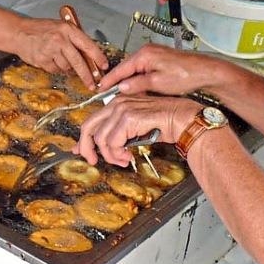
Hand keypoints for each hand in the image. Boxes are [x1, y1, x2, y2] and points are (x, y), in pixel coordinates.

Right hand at [13, 17, 106, 84]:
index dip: (98, 57)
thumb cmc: (42, 29)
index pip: (88, 45)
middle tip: (93, 84)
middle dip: (87, 75)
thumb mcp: (62, 28)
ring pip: (67, 67)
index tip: (104, 66)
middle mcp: (60, 39)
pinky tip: (50, 59)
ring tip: (60, 58)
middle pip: (78, 61)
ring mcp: (50, 50)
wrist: (20, 32)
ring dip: (67, 68)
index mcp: (68, 29)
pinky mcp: (42, 60)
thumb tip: (91, 57)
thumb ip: (76, 40)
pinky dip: (56, 68)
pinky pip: (55, 70)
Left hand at [75, 94, 201, 166]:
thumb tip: (101, 149)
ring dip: (110, 155)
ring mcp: (121, 109)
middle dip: (87, 147)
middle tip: (93, 160)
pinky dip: (118, 154)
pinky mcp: (128, 118)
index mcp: (117, 103)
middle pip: (88, 127)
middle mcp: (116, 103)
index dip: (84, 139)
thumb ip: (117, 135)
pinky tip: (128, 156)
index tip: (81, 151)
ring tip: (123, 160)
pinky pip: (113, 143)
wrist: (182, 119)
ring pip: (101, 139)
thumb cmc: (163, 123)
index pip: (91, 120)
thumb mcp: (134, 129)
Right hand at [98, 43, 214, 96]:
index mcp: (144, 55)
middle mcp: (147, 51)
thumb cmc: (186, 75)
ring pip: (134, 70)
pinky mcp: (160, 60)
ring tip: (120, 94)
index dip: (109, 80)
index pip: (120, 68)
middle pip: (126, 68)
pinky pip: (143, 69)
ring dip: (128, 81)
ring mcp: (154, 55)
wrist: (206, 71)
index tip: (100, 90)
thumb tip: (122, 87)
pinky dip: (138, 78)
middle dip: (117, 81)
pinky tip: (136, 88)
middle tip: (108, 95)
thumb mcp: (158, 83)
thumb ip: (138, 84)